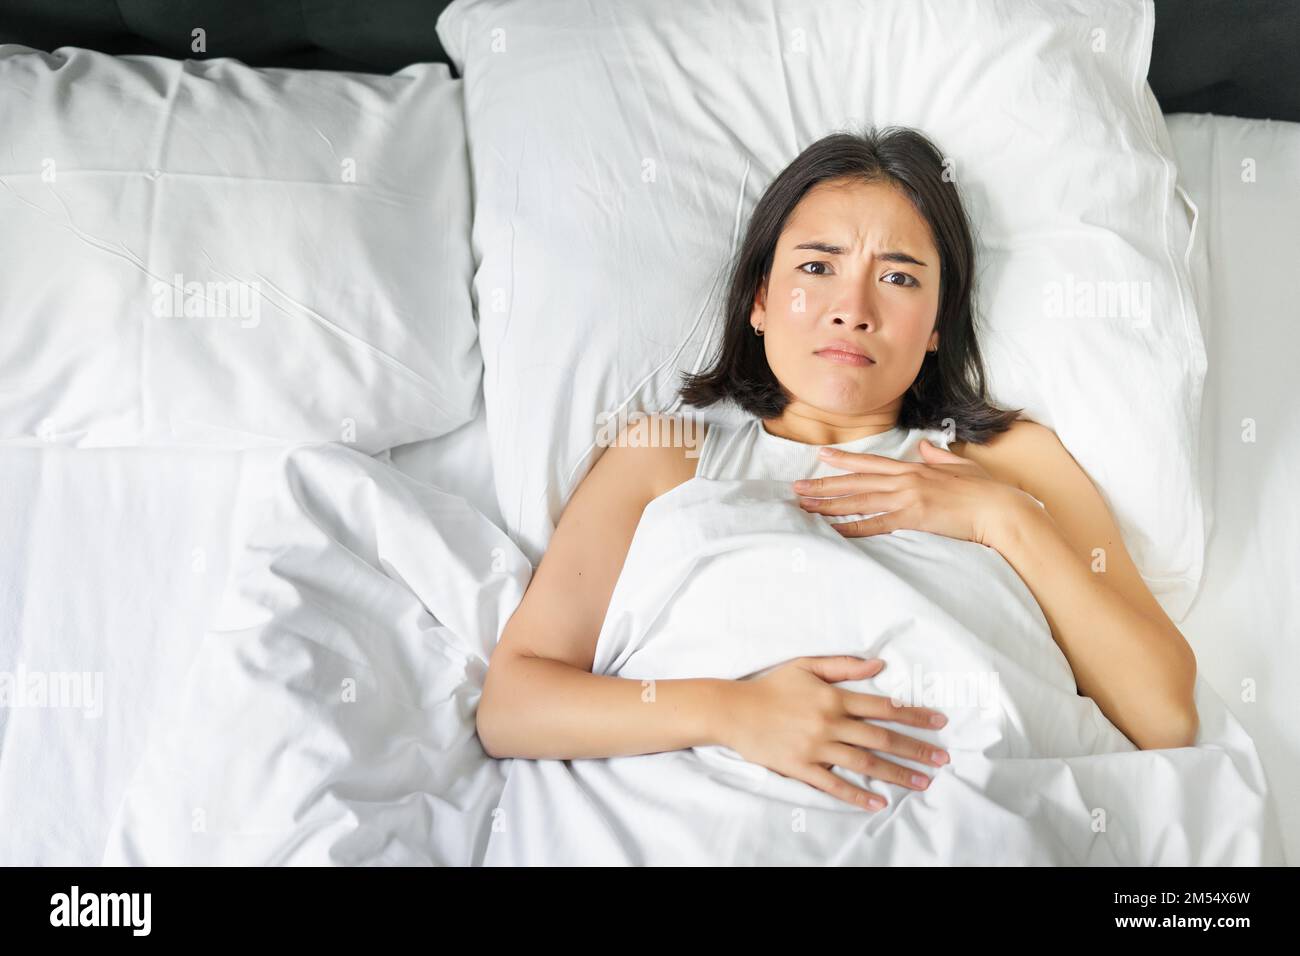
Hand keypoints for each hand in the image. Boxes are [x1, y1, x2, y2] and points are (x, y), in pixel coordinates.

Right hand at [719, 656, 949, 810]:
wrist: (733, 710)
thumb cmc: (771, 686)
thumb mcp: (806, 666)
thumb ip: (843, 665)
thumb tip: (879, 665)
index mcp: (833, 697)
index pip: (883, 707)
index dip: (914, 715)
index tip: (939, 722)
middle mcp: (829, 723)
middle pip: (881, 739)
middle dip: (915, 749)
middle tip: (943, 759)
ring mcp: (815, 748)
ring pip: (864, 764)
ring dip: (896, 774)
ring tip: (922, 782)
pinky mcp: (801, 768)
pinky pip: (833, 784)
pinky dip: (856, 796)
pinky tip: (877, 803)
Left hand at [793, 439, 1025, 547]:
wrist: (1001, 509)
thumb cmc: (985, 492)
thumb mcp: (960, 468)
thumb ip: (939, 457)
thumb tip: (926, 446)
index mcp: (915, 468)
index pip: (871, 463)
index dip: (844, 460)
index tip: (821, 457)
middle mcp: (906, 479)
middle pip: (856, 481)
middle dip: (824, 484)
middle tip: (796, 487)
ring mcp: (908, 497)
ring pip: (859, 500)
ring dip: (829, 504)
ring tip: (804, 507)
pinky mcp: (914, 516)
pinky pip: (876, 523)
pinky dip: (852, 528)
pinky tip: (833, 531)